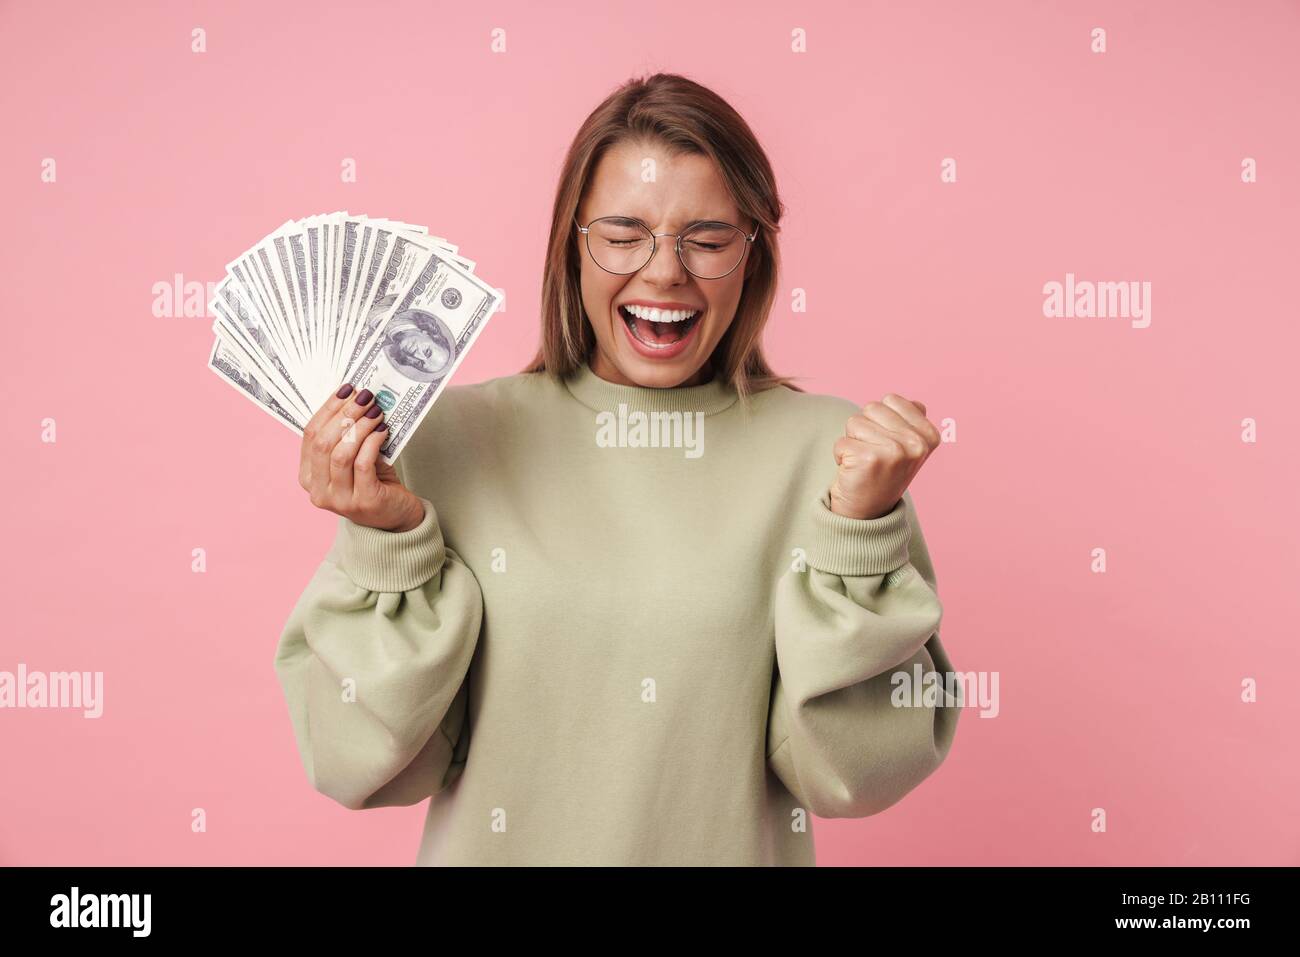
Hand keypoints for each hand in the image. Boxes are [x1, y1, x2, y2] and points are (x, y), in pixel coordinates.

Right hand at [298, 384, 424, 531]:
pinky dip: (372, 442)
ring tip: (376, 411)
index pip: (310, 435)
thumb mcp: (353, 458)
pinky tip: (383, 430)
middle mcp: (318, 491)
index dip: (328, 409)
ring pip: (341, 453)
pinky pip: (363, 464)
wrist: (396, 517)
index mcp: (308, 477)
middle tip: (365, 397)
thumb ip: (347, 435)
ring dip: (360, 426)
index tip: (347, 389)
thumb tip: (356, 397)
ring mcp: (339, 500)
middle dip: (345, 414)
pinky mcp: (364, 502)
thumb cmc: (373, 482)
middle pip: (323, 443)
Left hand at [829, 395, 940, 519]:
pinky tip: (853, 471)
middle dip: (864, 428)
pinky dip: (840, 455)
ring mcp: (894, 451)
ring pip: (854, 422)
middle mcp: (916, 443)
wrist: (868, 513)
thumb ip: (911, 422)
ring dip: (852, 441)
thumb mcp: (907, 448)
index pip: (891, 399)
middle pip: (871, 407)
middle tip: (873, 454)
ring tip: (864, 462)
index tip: (887, 443)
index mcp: (929, 435)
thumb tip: (916, 404)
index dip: (880, 419)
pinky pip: (841, 441)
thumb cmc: (884, 473)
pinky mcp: (869, 459)